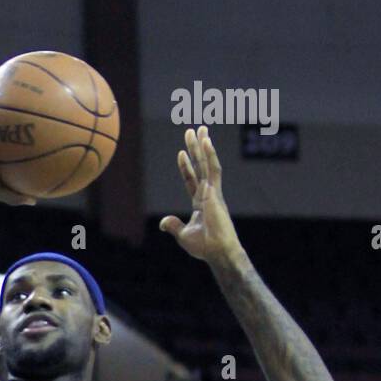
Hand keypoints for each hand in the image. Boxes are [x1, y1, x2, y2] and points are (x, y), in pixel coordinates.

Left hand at [159, 126, 242, 265]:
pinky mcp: (216, 192)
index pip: (192, 180)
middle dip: (195, 149)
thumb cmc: (205, 246)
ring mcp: (213, 192)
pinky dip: (210, 154)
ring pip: (207, 163)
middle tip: (192, 131)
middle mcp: (208, 194)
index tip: (181, 153)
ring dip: (203, 146)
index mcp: (201, 203)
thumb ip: (174, 226)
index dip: (186, 167)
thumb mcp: (184, 235)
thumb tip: (163, 222)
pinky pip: (213, 169)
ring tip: (200, 129)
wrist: (217, 251)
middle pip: (200, 166)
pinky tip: (206, 141)